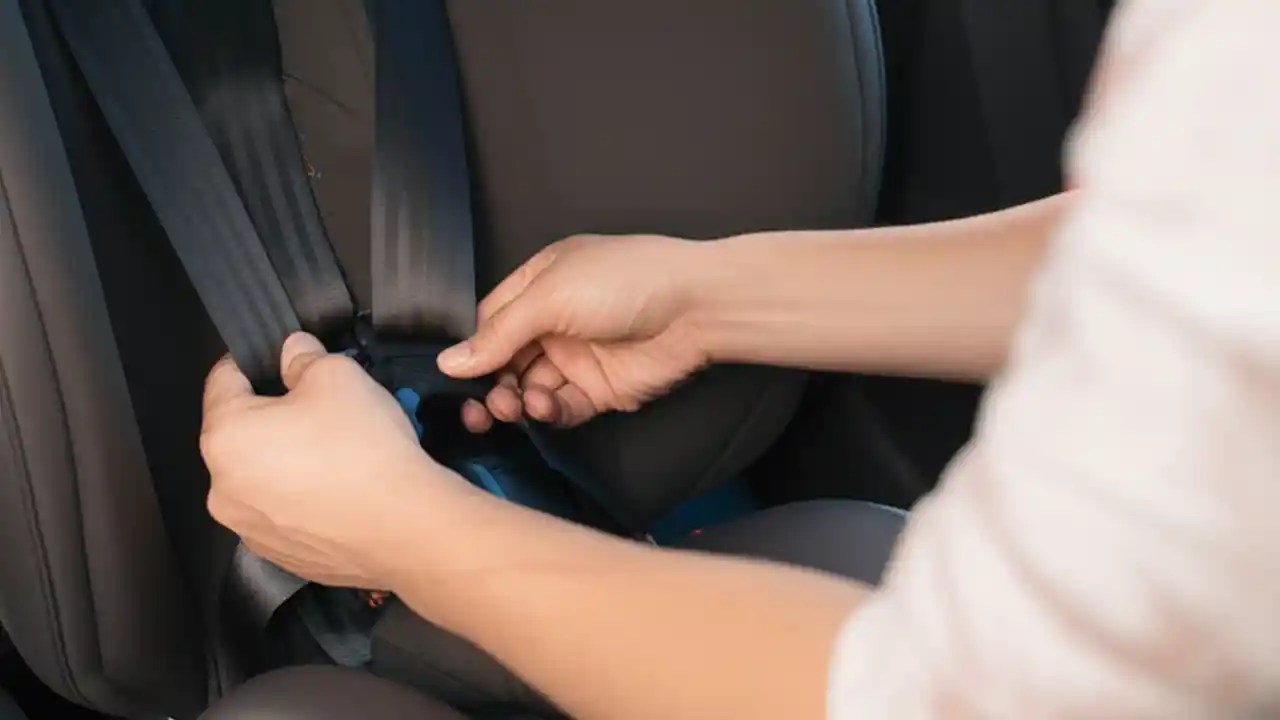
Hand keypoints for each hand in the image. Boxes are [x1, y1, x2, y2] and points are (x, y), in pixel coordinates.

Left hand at [200, 332, 481, 589]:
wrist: (405, 528)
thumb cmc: (363, 447)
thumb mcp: (339, 376)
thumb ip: (303, 358)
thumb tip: (292, 352)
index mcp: (225, 436)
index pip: (223, 380)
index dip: (253, 362)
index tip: (281, 359)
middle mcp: (223, 488)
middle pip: (242, 435)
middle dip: (275, 417)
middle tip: (321, 411)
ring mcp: (250, 529)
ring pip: (262, 478)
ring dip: (287, 462)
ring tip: (336, 457)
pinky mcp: (280, 556)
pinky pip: (284, 514)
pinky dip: (303, 500)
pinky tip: (341, 493)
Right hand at [439, 234, 711, 430]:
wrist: (697, 307)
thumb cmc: (628, 280)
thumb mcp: (550, 296)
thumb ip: (499, 333)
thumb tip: (450, 361)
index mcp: (537, 285)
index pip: (489, 323)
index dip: (472, 350)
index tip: (455, 376)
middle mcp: (553, 321)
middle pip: (504, 362)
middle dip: (488, 384)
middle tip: (481, 406)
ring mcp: (576, 356)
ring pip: (528, 389)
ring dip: (515, 402)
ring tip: (514, 405)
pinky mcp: (599, 390)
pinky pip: (561, 408)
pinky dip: (547, 413)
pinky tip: (544, 407)